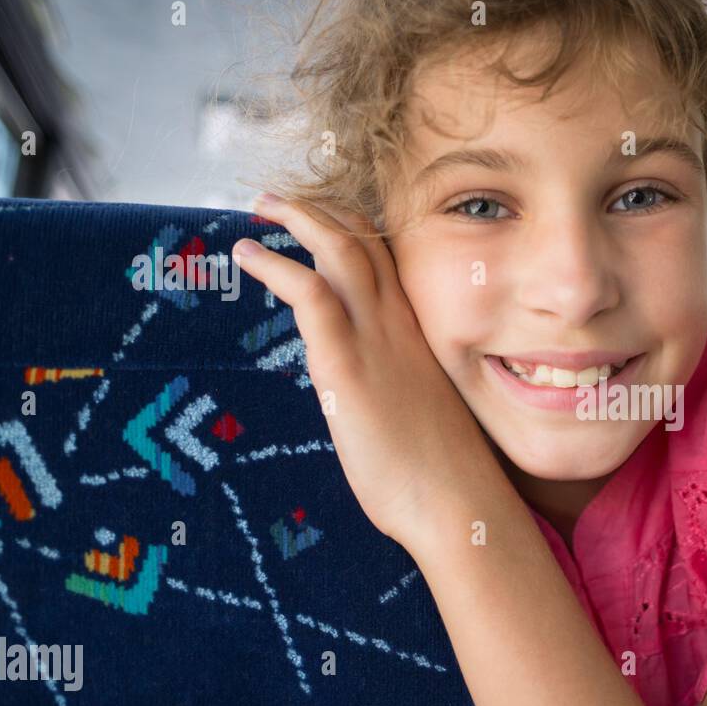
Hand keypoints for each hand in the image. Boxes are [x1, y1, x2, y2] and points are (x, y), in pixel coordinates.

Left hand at [232, 193, 484, 546]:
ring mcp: (378, 339)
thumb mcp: (423, 420)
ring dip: (298, 217)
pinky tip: (247, 256)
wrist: (459, 503)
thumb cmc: (445, 478)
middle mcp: (404, 324)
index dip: (357, 231)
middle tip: (283, 201)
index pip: (391, 262)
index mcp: (422, 336)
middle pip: (368, 241)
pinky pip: (311, 292)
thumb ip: (397, 394)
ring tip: (261, 206)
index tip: (326, 221)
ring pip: (341, 248)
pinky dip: (276, 265)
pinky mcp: (346, 364)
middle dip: (324, 209)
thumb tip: (374, 404)